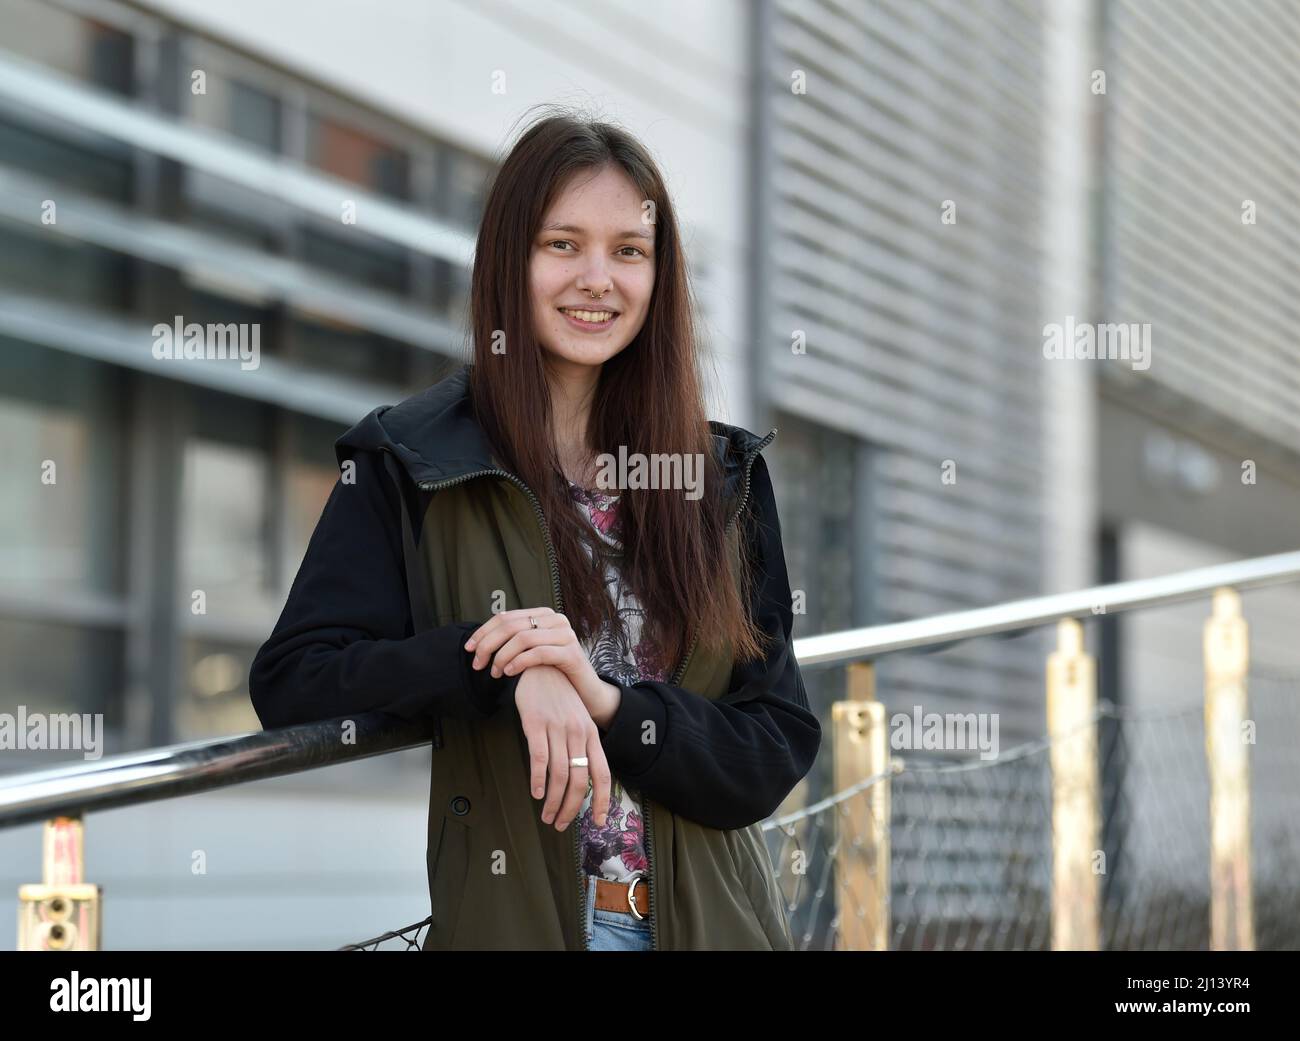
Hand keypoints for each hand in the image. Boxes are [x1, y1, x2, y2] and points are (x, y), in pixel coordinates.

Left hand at [465, 608, 601, 704]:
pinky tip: (509, 673)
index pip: (505, 617)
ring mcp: (566, 635)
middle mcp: (556, 620)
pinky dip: (519, 662)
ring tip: (495, 673)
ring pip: (522, 638)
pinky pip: (538, 653)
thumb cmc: (554, 672)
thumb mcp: (533, 652)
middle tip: (477, 664)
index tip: (468, 649)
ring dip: (502, 656)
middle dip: (488, 645)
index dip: (483, 632)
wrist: (585, 692)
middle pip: (511, 626)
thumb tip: (482, 639)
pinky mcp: (571, 653)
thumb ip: (515, 640)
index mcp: (544, 615)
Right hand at [513, 664, 611, 829]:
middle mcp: (578, 733)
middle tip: (560, 824)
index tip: (600, 823)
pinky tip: (536, 793)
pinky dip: (538, 779)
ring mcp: (558, 728)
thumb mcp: (578, 720)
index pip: (602, 773)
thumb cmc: (559, 697)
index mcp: (591, 734)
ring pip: (560, 774)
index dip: (603, 800)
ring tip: (546, 816)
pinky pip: (539, 757)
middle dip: (572, 808)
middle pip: (580, 780)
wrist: (543, 665)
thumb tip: (579, 780)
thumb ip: (580, 746)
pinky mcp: (536, 724)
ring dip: (553, 801)